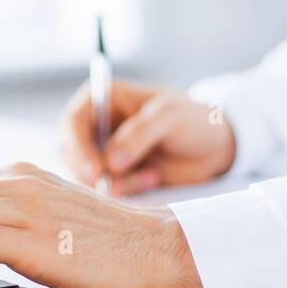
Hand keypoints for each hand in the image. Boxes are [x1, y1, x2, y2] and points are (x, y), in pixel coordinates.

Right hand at [59, 78, 235, 194]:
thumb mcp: (169, 117)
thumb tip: (110, 162)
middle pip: (72, 152)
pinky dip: (127, 189)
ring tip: (151, 175)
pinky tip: (153, 177)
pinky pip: (106, 188)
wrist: (214, 146)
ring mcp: (105, 151)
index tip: (95, 171)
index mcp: (103, 98)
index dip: (78, 147)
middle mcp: (98, 124)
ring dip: (115, 182)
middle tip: (118, 183)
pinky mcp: (117, 174)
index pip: (73, 121)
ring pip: (86, 175)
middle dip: (92, 171)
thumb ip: (139, 135)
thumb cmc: (192, 119)